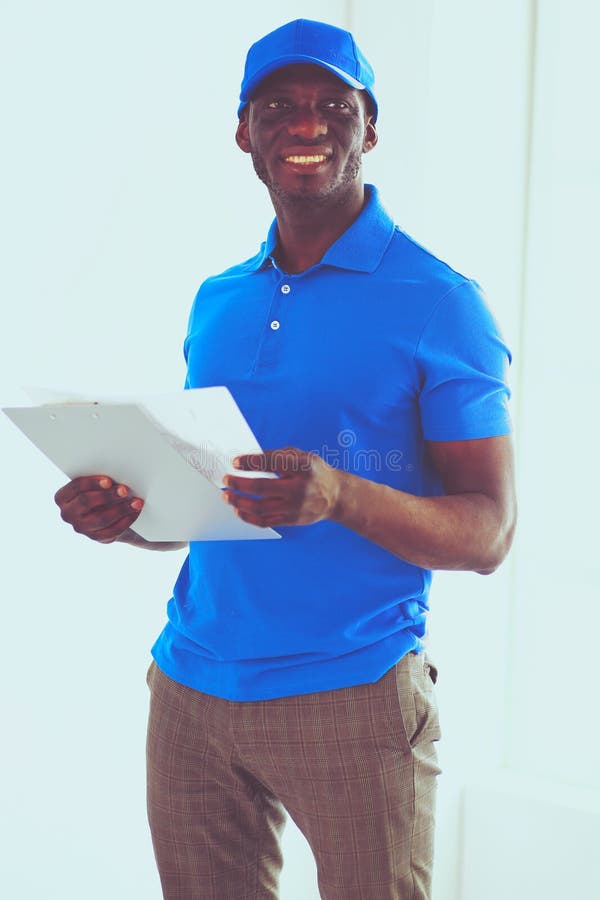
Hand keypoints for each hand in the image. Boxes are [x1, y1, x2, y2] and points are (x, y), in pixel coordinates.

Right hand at [54, 476, 143, 543]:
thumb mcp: (96, 485)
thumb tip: (117, 477)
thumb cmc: (101, 490)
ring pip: (100, 518)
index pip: (75, 488)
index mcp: (63, 497)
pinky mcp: (96, 537)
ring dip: (121, 509)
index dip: (91, 483)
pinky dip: (125, 521)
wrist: (109, 512)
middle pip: (86, 502)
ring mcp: (81, 528)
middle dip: (107, 495)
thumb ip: (100, 481)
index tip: (108, 481)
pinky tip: (135, 512)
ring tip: (136, 502)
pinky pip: (111, 531)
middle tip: (124, 490)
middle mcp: (68, 514)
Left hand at [222, 447, 340, 528]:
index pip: (273, 462)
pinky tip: (238, 510)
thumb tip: (249, 460)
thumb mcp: (302, 456)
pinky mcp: (292, 520)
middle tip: (226, 480)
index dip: (251, 462)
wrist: (336, 496)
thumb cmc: (314, 472)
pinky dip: (249, 517)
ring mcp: (296, 507)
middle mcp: (299, 488)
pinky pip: (266, 521)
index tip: (235, 462)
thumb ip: (278, 456)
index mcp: (303, 467)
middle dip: (239, 484)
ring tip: (227, 496)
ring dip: (239, 502)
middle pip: (262, 487)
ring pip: (260, 508)